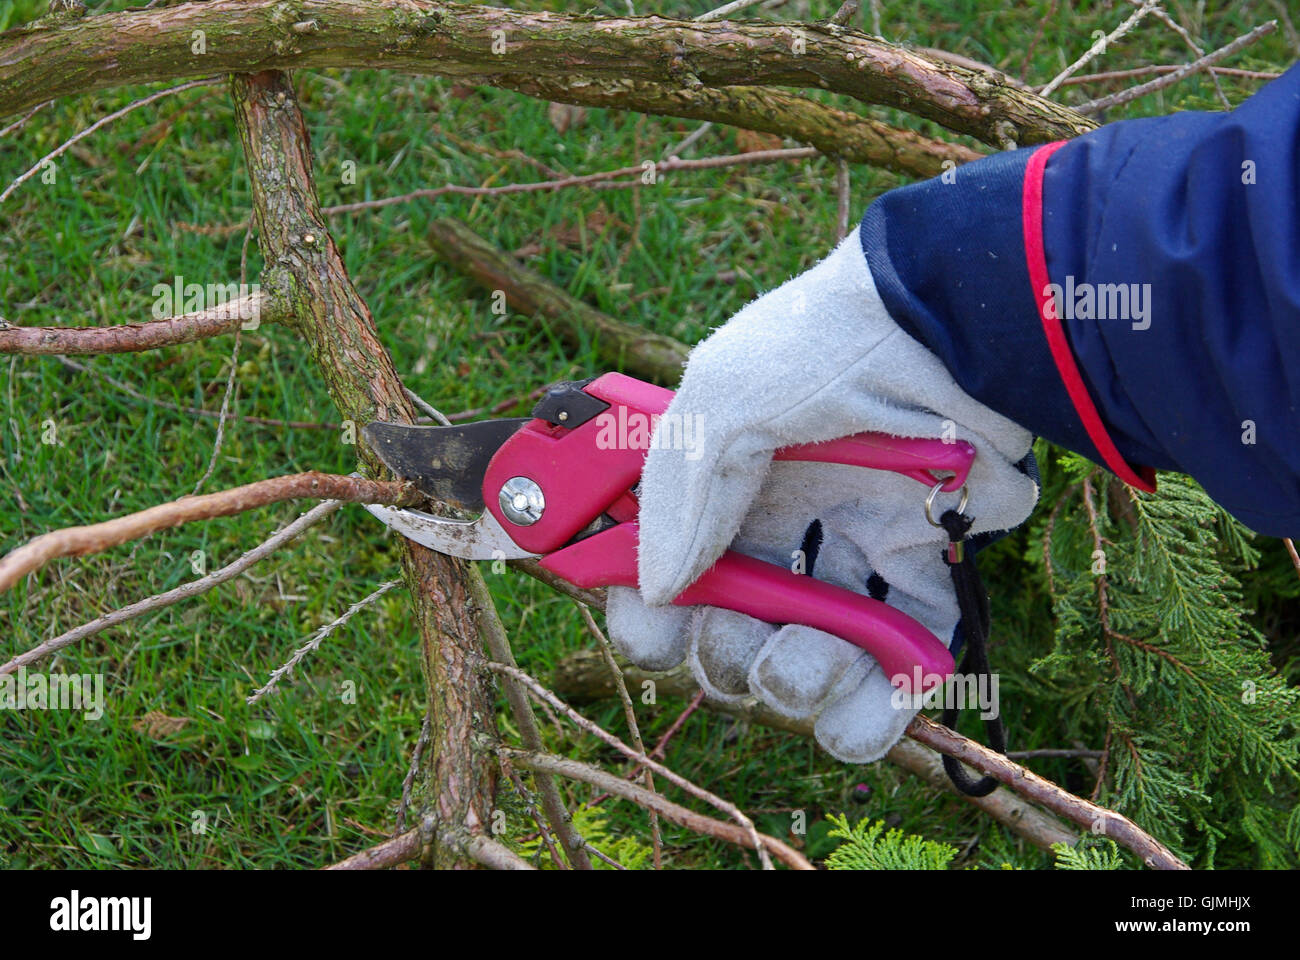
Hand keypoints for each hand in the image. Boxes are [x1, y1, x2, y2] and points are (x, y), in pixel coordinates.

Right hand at [605, 226, 1038, 762]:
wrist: (951, 325)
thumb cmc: (827, 348)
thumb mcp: (721, 398)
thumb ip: (678, 497)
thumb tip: (657, 595)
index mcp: (724, 488)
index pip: (670, 576)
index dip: (653, 615)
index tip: (653, 630)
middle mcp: (782, 530)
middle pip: (729, 633)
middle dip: (721, 654)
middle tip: (738, 635)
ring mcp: (852, 562)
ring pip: (800, 668)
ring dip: (788, 685)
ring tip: (806, 660)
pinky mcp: (924, 589)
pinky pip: (886, 680)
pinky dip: (865, 715)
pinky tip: (851, 702)